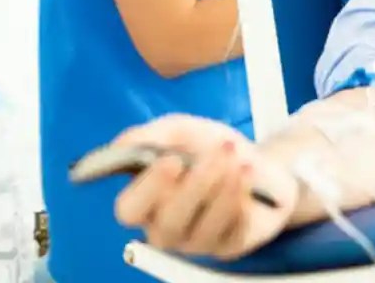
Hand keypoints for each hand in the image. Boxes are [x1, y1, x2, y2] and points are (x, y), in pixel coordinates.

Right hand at [111, 114, 299, 259]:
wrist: (254, 159)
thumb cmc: (206, 147)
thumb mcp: (176, 130)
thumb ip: (146, 136)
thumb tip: (120, 147)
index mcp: (144, 202)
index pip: (130, 211)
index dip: (148, 190)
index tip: (172, 161)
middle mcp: (166, 228)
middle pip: (169, 225)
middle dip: (197, 185)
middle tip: (220, 153)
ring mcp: (197, 241)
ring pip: (203, 231)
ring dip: (224, 189)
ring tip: (238, 159)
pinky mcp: (228, 244)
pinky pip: (232, 231)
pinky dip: (241, 198)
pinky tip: (247, 172)